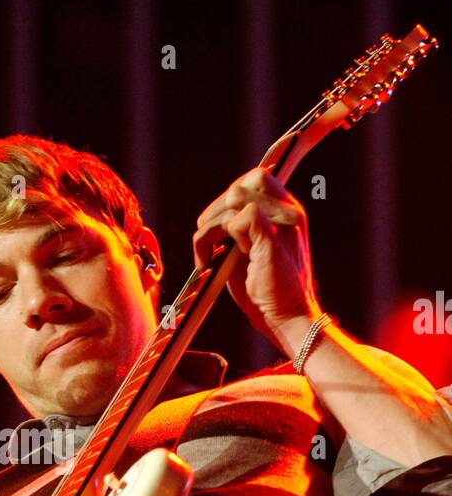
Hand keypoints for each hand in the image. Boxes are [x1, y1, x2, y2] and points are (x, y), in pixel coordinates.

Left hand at [192, 167, 322, 347]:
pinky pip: (239, 217)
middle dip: (214, 210)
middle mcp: (290, 211)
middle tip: (205, 240)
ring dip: (212, 226)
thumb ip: (237, 228)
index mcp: (287, 211)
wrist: (287, 317)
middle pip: (242, 183)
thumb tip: (211, 217)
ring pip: (235, 196)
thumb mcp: (249, 251)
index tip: (214, 227)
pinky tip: (223, 258)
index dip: (227, 198)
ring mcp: (285, 222)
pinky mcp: (274, 237)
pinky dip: (223, 236)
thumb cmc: (266, 291)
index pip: (256, 178)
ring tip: (210, 253)